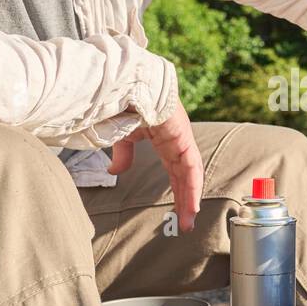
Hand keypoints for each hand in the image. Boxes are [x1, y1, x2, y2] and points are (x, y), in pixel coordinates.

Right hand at [107, 97, 203, 231]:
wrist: (123, 81)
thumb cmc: (121, 101)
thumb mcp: (122, 134)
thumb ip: (124, 153)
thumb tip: (116, 173)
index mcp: (164, 136)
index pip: (175, 169)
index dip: (177, 190)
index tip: (177, 212)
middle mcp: (177, 138)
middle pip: (185, 174)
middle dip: (185, 199)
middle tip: (185, 224)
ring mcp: (181, 135)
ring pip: (190, 173)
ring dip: (190, 197)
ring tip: (188, 221)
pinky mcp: (182, 135)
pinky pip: (189, 165)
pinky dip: (191, 185)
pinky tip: (190, 203)